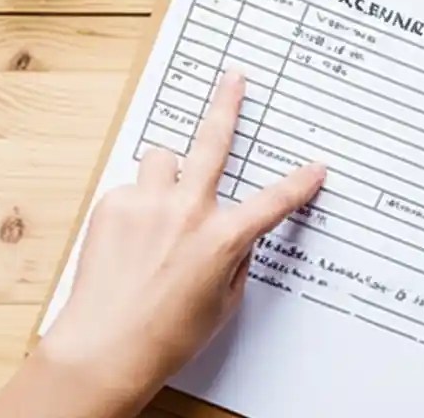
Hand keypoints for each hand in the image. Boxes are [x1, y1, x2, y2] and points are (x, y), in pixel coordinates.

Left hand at [38, 70, 324, 411]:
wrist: (107, 344)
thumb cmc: (166, 334)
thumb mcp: (221, 302)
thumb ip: (232, 259)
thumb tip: (234, 235)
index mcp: (222, 239)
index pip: (273, 203)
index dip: (299, 184)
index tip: (315, 168)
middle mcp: (187, 212)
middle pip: (213, 142)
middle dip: (228, 106)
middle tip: (234, 79)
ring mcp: (148, 203)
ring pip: (162, 159)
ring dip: (167, 175)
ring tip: (160, 204)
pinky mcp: (114, 204)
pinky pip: (132, 191)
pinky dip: (136, 208)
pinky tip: (129, 241)